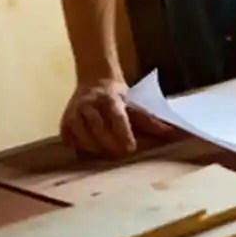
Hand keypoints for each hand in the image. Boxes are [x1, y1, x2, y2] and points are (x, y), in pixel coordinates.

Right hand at [59, 77, 176, 157]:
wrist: (95, 80)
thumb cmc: (119, 97)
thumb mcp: (135, 104)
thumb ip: (150, 120)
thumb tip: (170, 133)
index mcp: (111, 98)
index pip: (117, 117)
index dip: (123, 133)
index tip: (130, 149)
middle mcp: (90, 103)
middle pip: (98, 127)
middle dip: (108, 143)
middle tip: (119, 156)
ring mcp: (75, 111)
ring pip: (80, 132)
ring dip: (92, 147)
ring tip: (104, 156)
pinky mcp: (65, 120)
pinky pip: (68, 137)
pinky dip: (77, 147)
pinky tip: (88, 153)